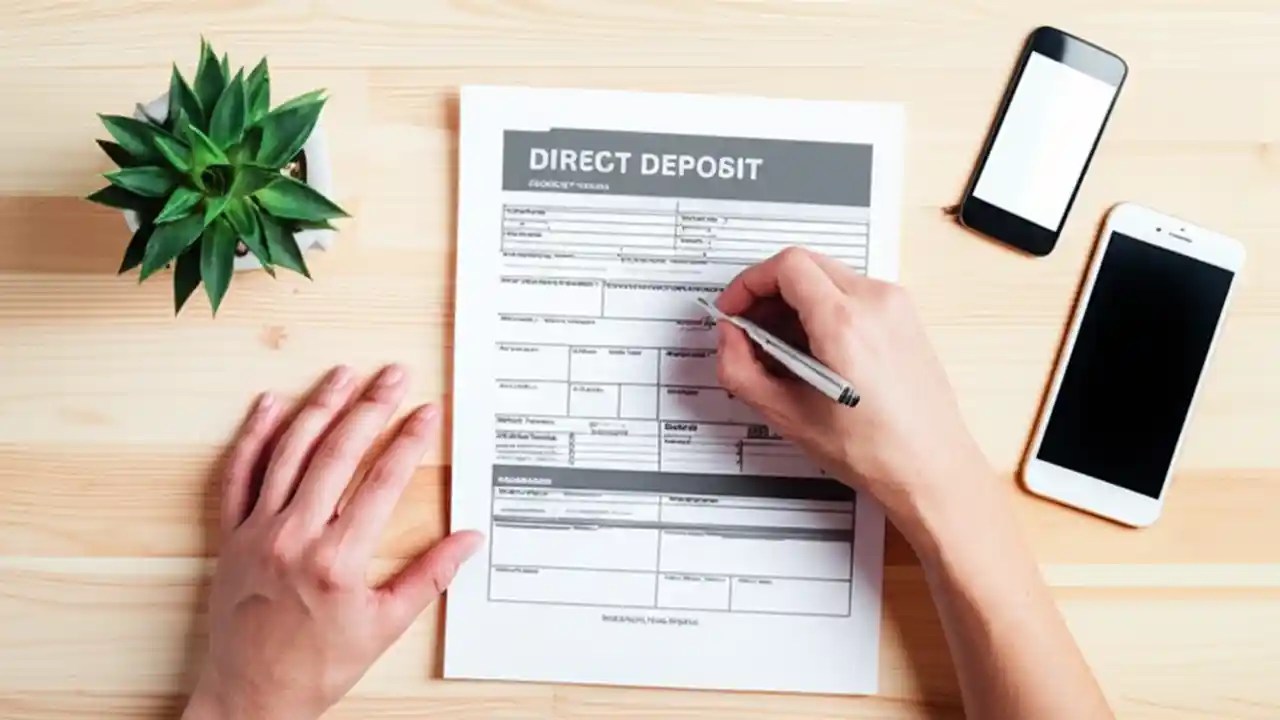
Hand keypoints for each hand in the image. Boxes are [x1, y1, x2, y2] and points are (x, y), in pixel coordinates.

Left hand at [184, 365, 482, 719]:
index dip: (409, 441)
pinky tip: (271, 407)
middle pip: (337, 453)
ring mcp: (258, 532)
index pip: (381, 481)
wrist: (250, 699)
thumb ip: (429, 577)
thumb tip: (468, 541)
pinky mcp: (232, 537)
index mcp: (338, 560)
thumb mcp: (385, 626)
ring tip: (342, 375)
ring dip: (319, 407)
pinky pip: (238, 476)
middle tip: (393, 375)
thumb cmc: (316, 668)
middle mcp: (295, 537)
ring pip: (289, 453)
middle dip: (370, 407)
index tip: (426, 414)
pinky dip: (253, 438)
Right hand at [715, 248, 992, 533]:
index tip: (735, 308)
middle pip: (805, 264)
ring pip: (828, 276)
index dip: (748, 282)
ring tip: (781, 347)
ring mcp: (896, 306)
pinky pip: (852, 293)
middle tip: (750, 327)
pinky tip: (814, 350)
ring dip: (795, 300)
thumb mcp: (789, 416)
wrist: (932, 467)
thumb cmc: (876, 450)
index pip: (786, 266)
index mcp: (844, 324)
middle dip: (768, 291)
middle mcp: (875, 303)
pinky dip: (823, 308)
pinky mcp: (905, 316)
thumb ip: (740, 370)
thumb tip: (728, 338)